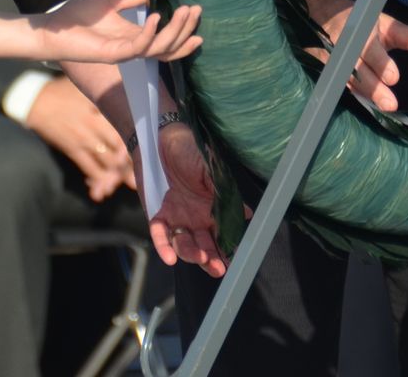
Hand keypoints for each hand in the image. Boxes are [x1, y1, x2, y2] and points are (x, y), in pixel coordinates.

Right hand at [24, 77, 134, 201]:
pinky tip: (101, 189)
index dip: (138, 140)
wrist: (36, 100)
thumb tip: (131, 93)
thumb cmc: (65, 91)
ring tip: (129, 185)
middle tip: (142, 176)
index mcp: (102, 107)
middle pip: (120, 147)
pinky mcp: (72, 149)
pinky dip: (96, 178)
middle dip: (132, 162)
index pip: (125, 126)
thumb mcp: (88, 89)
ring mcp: (84, 138)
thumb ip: (107, 95)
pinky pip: (87, 167)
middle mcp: (96, 124)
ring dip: (116, 176)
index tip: (149, 151)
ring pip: (106, 161)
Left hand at [34, 0, 202, 64]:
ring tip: (184, 11)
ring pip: (158, 49)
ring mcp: (123, 52)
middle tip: (195, 10)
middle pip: (167, 48)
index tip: (196, 10)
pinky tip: (156, 16)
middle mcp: (132, 47)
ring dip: (174, 32)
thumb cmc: (78, 16)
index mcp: (133, 36)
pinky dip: (149, 33)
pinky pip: (136, 47)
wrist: (52, 28)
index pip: (165, 41)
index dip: (182, 30)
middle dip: (184, 30)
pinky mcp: (111, 54)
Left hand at [148, 121, 227, 275]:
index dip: (229, 248)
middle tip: (218, 268)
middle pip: (206, 246)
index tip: (235, 259)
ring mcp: (179, 217)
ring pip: (185, 244)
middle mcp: (197, 217)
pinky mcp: (160, 214)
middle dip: (213, 260)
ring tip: (199, 257)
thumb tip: (247, 215)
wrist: (165, 138)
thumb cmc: (193, 151)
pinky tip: (169, 258)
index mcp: (214, 208)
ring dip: (192, 253)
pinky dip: (164, 246)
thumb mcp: (212, 171)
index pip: (224, 234)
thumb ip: (224, 194)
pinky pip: (161, 235)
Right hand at [300, 0, 407, 112]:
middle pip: (358, 69)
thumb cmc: (366, 22)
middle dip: (373, 87)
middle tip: (390, 104)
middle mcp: (346, 45)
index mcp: (362, 30)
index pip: (370, 48)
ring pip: (347, 79)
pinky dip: (355, 94)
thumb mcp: (390, 26)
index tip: (394, 78)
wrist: (327, 14)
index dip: (380, 63)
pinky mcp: (326, 70)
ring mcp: (333, 59)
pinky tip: (369, 105)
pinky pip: (340, 84)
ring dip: (364, 94)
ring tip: (383, 107)